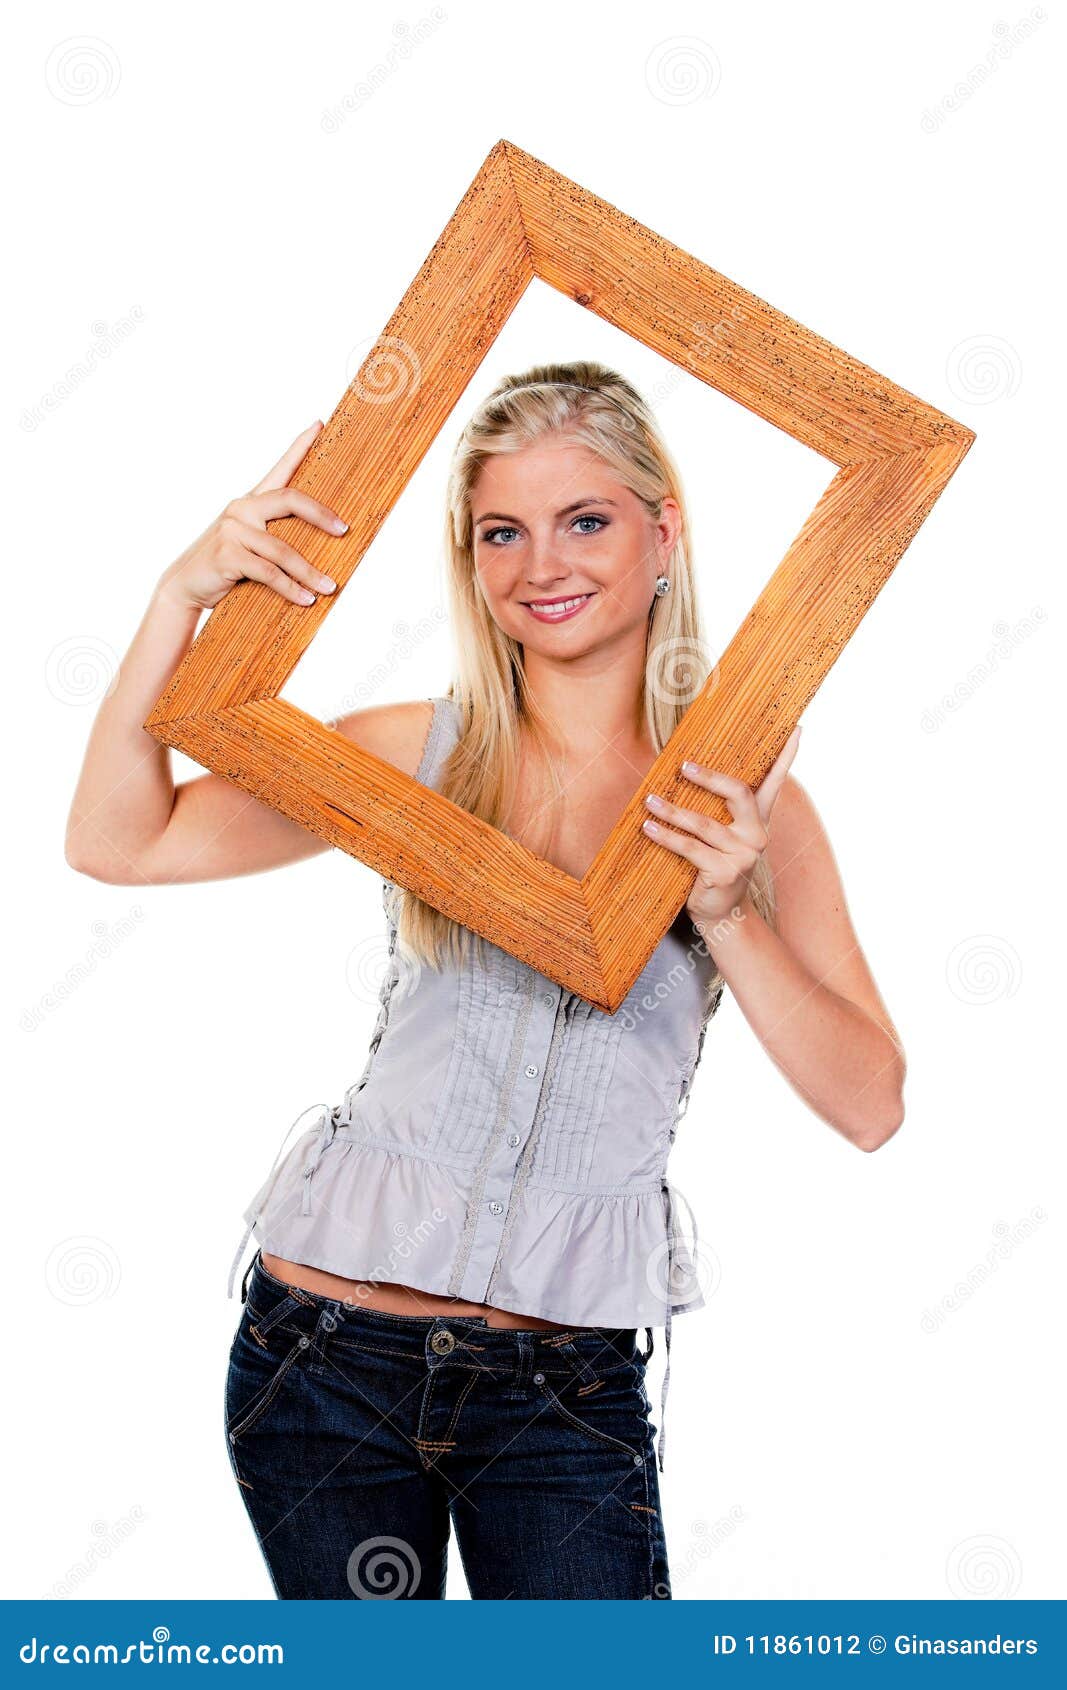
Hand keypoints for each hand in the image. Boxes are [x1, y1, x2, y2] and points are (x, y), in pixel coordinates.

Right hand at [156, 421, 347, 612]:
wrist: (186, 585)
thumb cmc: (226, 566)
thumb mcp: (251, 544)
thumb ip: (276, 536)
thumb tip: (322, 544)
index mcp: (251, 502)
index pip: (281, 468)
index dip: (301, 446)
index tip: (320, 425)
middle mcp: (242, 508)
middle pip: (290, 500)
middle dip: (321, 515)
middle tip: (345, 531)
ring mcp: (232, 530)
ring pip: (283, 549)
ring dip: (310, 572)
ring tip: (330, 587)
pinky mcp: (227, 555)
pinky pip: (268, 572)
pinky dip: (290, 588)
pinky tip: (306, 599)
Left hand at [640, 725, 801, 931]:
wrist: (720, 912)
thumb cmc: (715, 864)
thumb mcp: (722, 836)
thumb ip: (718, 809)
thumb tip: (688, 769)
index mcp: (759, 820)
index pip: (775, 783)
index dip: (787, 756)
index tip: (795, 729)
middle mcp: (757, 834)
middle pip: (739, 794)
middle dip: (711, 777)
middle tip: (684, 766)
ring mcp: (744, 854)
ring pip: (704, 824)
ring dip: (673, 811)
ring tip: (650, 800)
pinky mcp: (725, 872)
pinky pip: (689, 848)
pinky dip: (666, 837)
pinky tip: (649, 827)